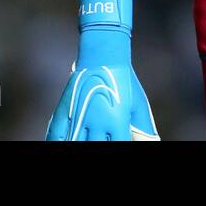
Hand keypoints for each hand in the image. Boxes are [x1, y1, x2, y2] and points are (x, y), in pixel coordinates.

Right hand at [46, 0, 159, 140]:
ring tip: (83, 142)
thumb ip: (142, 128)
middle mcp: (97, 123)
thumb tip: (150, 142)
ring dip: (80, 146)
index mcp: (117, 122)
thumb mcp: (138, 105)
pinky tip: (63, 144)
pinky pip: (55, 137)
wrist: (103, 55)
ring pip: (76, 144)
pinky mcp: (62, 114)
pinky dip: (57, 144)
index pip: (119, 146)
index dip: (119, 149)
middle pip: (94, 148)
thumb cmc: (125, 82)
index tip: (119, 146)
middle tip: (98, 142)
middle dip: (97, 149)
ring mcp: (78, 118)